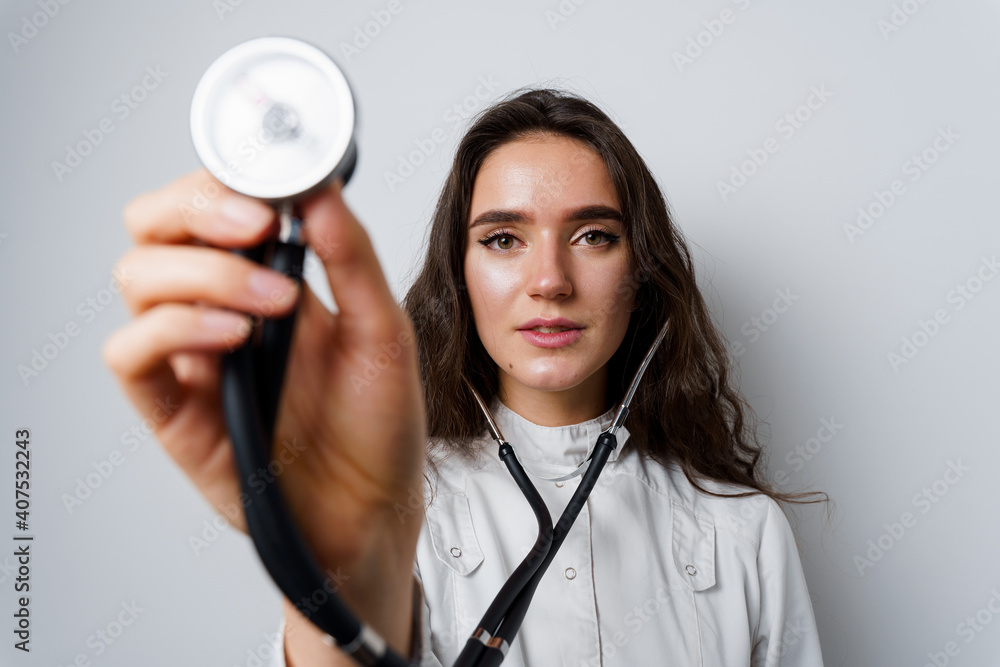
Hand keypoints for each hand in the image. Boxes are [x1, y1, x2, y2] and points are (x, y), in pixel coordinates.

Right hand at [102, 169, 425, 655]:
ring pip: (138, 278)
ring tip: (271, 301)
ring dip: (202, 272)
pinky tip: (233, 338)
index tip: (270, 190)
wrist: (374, 508)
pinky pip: (130, 353)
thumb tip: (322, 189)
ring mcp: (192, 356)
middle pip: (154, 227)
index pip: (211, 204)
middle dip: (195, 209)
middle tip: (255, 226)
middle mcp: (219, 309)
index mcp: (267, 279)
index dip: (224, 183)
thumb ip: (352, 259)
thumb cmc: (379, 424)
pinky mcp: (174, 410)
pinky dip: (173, 330)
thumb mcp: (383, 330)